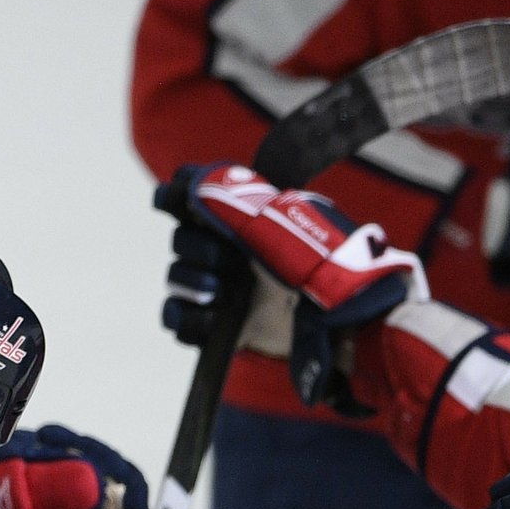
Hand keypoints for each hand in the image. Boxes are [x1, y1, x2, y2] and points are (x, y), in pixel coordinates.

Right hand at [161, 163, 423, 406]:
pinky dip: (187, 317)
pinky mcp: (217, 328)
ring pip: (177, 280)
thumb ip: (234, 201)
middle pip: (181, 241)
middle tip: (227, 258)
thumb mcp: (277, 224)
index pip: (192, 200)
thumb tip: (193, 179)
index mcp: (241, 220)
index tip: (173, 199)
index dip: (176, 197)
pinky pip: (178, 320)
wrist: (336, 320)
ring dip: (192, 282)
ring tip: (220, 292)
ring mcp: (220, 290)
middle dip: (197, 248)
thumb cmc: (315, 266)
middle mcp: (227, 251)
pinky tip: (209, 316)